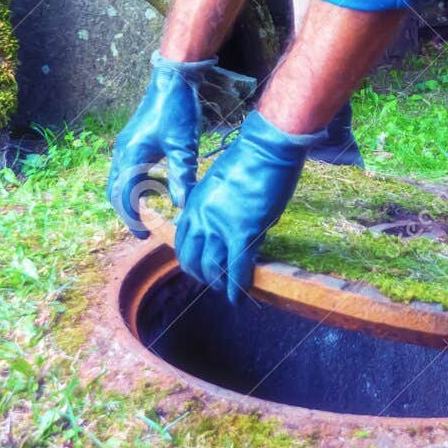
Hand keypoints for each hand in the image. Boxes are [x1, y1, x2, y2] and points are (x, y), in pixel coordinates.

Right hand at [107, 51, 217, 236]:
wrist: (173, 79)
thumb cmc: (177, 110)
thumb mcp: (182, 146)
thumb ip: (181, 177)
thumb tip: (180, 206)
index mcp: (130, 155)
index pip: (124, 196)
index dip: (132, 218)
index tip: (144, 235)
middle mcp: (122, 152)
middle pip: (115, 191)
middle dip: (127, 212)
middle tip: (144, 230)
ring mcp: (126, 146)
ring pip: (121, 181)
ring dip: (132, 198)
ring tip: (150, 211)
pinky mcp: (134, 141)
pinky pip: (130, 169)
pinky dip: (139, 183)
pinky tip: (159, 185)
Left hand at [174, 109, 325, 303]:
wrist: (266, 149)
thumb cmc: (248, 159)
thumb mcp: (219, 184)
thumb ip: (215, 207)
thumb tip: (223, 227)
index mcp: (193, 204)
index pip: (182, 240)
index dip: (189, 257)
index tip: (197, 264)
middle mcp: (201, 219)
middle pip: (191, 259)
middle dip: (200, 274)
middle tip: (211, 281)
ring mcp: (220, 228)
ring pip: (212, 268)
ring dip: (217, 283)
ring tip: (226, 290)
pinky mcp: (243, 234)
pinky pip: (236, 270)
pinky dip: (236, 288)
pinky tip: (237, 298)